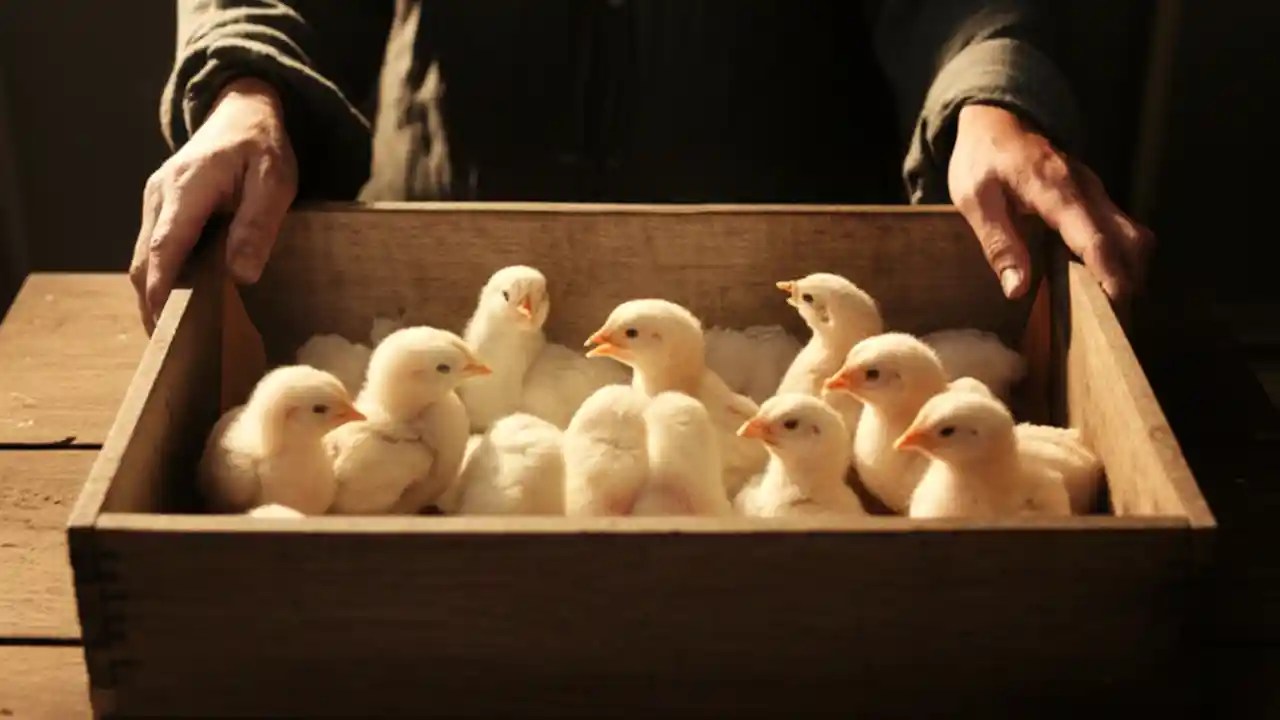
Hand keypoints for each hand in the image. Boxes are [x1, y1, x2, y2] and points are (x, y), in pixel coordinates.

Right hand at [130, 77, 296, 332]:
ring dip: (154, 296)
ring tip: (177, 338)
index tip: (165, 331)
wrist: (242, 113)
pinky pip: (154, 251)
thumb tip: (241, 274)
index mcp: (186, 190)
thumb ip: (258, 225)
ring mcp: (155, 203)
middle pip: (144, 262)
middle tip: (173, 350)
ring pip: (144, 259)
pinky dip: (161, 280)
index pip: (164, 250)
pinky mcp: (160, 210)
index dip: (160, 292)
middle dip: (152, 305)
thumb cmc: (262, 147)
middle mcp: (159, 197)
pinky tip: (182, 306)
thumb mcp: (275, 181)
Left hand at [948, 104, 1153, 304]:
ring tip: (1109, 309)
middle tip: (1113, 321)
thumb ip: (997, 243)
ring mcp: (1096, 191)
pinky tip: (1102, 283)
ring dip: (1129, 269)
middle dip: (1129, 279)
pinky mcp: (1096, 197)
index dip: (1110, 274)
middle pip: (1129, 238)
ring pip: (1133, 234)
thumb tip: (1017, 289)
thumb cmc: (981, 159)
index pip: (1094, 237)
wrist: (997, 120)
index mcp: (1056, 190)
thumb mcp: (975, 201)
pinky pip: (1122, 229)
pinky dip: (1121, 257)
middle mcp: (1087, 189)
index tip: (1117, 305)